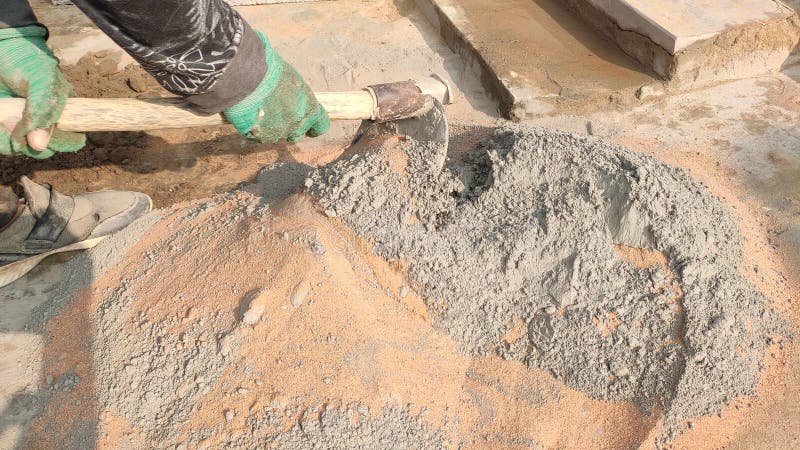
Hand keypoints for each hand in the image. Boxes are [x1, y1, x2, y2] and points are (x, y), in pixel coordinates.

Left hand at [0, 26, 84, 158]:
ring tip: (3, 116)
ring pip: (21, 150)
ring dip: (10, 138)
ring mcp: (22, 127)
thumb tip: (39, 145)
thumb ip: (45, 109)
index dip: (63, 141)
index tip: (47, 130)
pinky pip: (4, 144)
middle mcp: (44, 124)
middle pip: (45, 150)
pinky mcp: (3, 127)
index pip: (72, 140)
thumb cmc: (24, 59)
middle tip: (14, 118)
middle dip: (32, 140)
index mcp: (64, 113)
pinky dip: (0, 137)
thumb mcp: (43, 79)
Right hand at [223, 31, 328, 143]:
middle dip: (291, 128)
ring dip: (272, 127)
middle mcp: (297, 123)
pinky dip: (255, 127)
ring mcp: (278, 132)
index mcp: (310, 108)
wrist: (246, 75)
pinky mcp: (259, 135)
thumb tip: (293, 93)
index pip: (321, 125)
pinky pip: (259, 135)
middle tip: (279, 115)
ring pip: (277, 135)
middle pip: (298, 134)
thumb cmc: (271, 70)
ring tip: (261, 110)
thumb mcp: (292, 78)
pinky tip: (249, 113)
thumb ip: (297, 93)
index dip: (315, 126)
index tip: (311, 127)